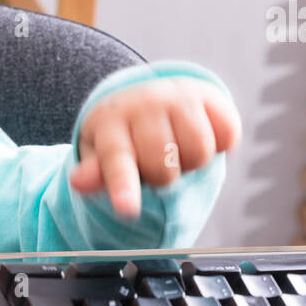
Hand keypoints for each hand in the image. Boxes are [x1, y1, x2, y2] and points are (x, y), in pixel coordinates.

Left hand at [69, 77, 240, 219]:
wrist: (149, 96)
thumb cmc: (123, 135)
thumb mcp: (102, 154)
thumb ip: (96, 174)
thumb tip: (79, 182)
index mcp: (110, 122)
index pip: (118, 160)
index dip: (123, 187)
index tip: (127, 209)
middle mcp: (144, 104)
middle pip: (165, 168)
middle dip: (162, 177)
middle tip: (155, 163)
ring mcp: (178, 96)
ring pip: (199, 153)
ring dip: (191, 162)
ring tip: (176, 151)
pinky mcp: (210, 95)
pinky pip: (227, 135)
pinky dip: (219, 144)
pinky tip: (199, 134)